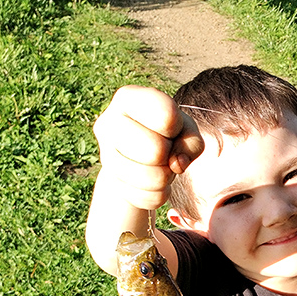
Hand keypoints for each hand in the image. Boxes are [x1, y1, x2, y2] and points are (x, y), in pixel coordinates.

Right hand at [93, 86, 204, 209]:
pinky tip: (154, 182)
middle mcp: (108, 123)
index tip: (169, 126)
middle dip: (169, 154)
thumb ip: (191, 141)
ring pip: (153, 178)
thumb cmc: (167, 134)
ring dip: (167, 176)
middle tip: (164, 150)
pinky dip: (160, 193)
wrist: (139, 157)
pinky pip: (150, 197)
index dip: (176, 125)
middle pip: (156, 150)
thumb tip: (176, 164)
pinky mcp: (112, 184)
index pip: (165, 114)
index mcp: (126, 97)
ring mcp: (106, 156)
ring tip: (160, 166)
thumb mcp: (185, 129)